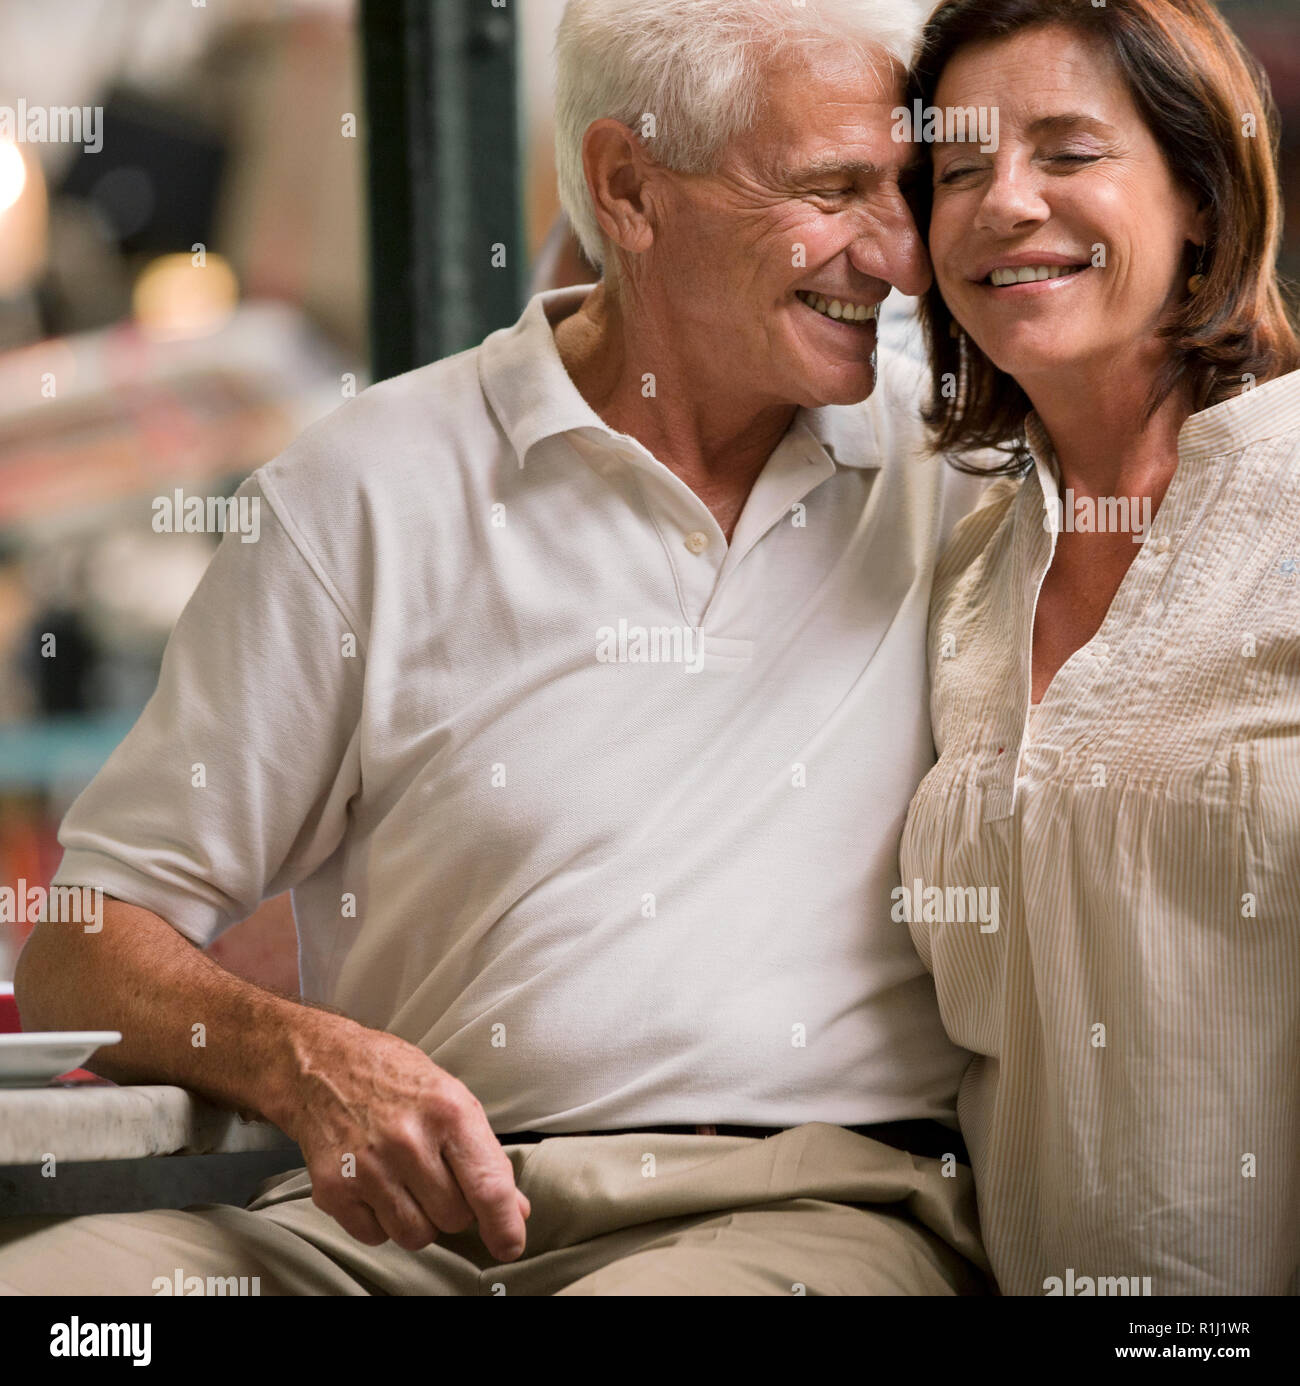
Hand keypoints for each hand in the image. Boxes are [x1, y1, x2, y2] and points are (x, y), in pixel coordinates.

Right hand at [271, 1013, 530, 1259]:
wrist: (320, 1065)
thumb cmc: (393, 1077)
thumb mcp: (450, 1097)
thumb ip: (484, 1154)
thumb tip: (514, 1209)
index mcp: (448, 1111)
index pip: (488, 1187)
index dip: (504, 1226)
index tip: (510, 1245)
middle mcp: (408, 1141)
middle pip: (454, 1218)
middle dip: (454, 1208)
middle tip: (438, 1176)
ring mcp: (368, 1167)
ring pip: (416, 1235)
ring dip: (419, 1220)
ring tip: (408, 1181)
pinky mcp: (333, 1189)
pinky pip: (376, 1236)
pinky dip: (381, 1221)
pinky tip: (377, 1185)